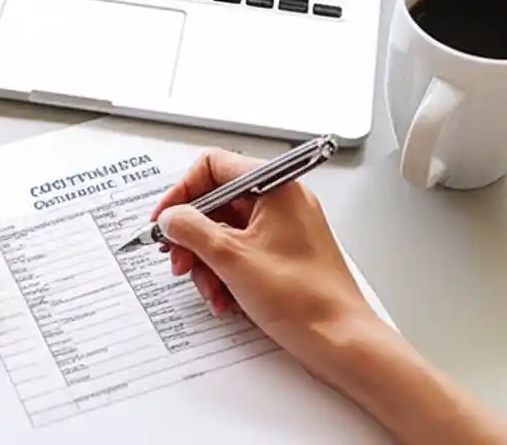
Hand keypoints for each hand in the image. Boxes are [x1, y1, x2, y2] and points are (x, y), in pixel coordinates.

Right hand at [153, 150, 506, 444]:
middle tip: (180, 261)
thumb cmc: (304, 299)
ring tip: (209, 289)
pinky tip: (225, 298)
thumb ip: (192, 230)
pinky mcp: (284, 253)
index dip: (182, 192)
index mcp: (276, 187)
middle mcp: (282, 201)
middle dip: (193, 236)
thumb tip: (170, 216)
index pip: (214, 166)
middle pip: (217, 202)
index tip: (165, 220)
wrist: (341, 340)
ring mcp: (285, 227)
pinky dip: (227, 272)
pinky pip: (243, 251)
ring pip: (226, 231)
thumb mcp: (232, 259)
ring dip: (208, 261)